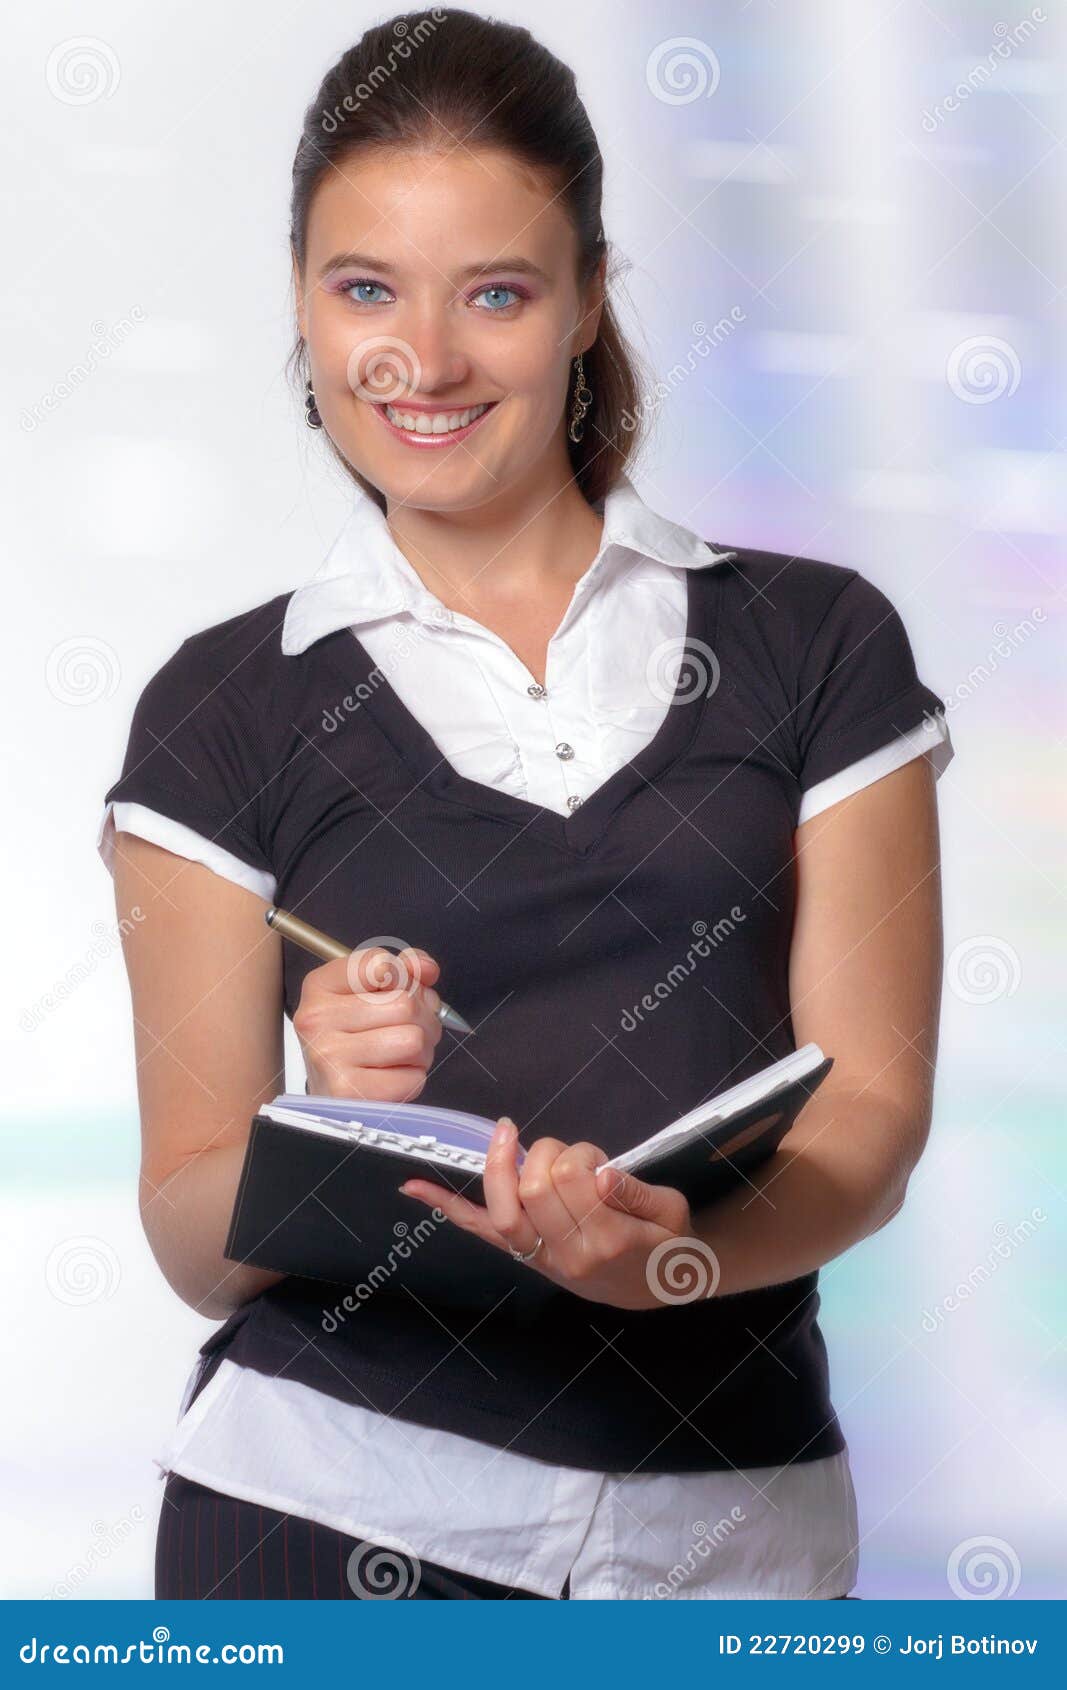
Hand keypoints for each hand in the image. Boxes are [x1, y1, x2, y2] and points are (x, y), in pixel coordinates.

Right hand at [293, 945, 443, 1100]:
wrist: (331, 1094)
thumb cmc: (355, 1040)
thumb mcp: (370, 993)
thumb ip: (404, 970)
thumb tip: (426, 968)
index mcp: (320, 986)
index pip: (381, 964)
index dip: (404, 979)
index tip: (395, 993)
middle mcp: (317, 1018)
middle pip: (406, 1004)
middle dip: (423, 1019)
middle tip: (408, 1030)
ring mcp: (329, 1056)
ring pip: (413, 1040)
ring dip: (421, 1051)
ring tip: (401, 1055)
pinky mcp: (347, 1091)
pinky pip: (412, 1078)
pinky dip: (413, 1079)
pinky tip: (392, 1077)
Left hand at [399, 1119, 714, 1310]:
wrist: (657, 1285)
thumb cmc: (667, 1241)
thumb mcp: (670, 1211)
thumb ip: (635, 1191)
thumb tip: (598, 1172)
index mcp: (609, 1241)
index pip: (575, 1179)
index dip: (581, 1155)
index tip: (596, 1160)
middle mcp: (568, 1256)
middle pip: (535, 1186)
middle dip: (548, 1153)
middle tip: (569, 1155)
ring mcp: (540, 1259)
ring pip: (503, 1207)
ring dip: (509, 1165)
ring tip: (520, 1143)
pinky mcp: (524, 1256)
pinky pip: (480, 1231)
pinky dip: (446, 1206)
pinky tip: (412, 1186)